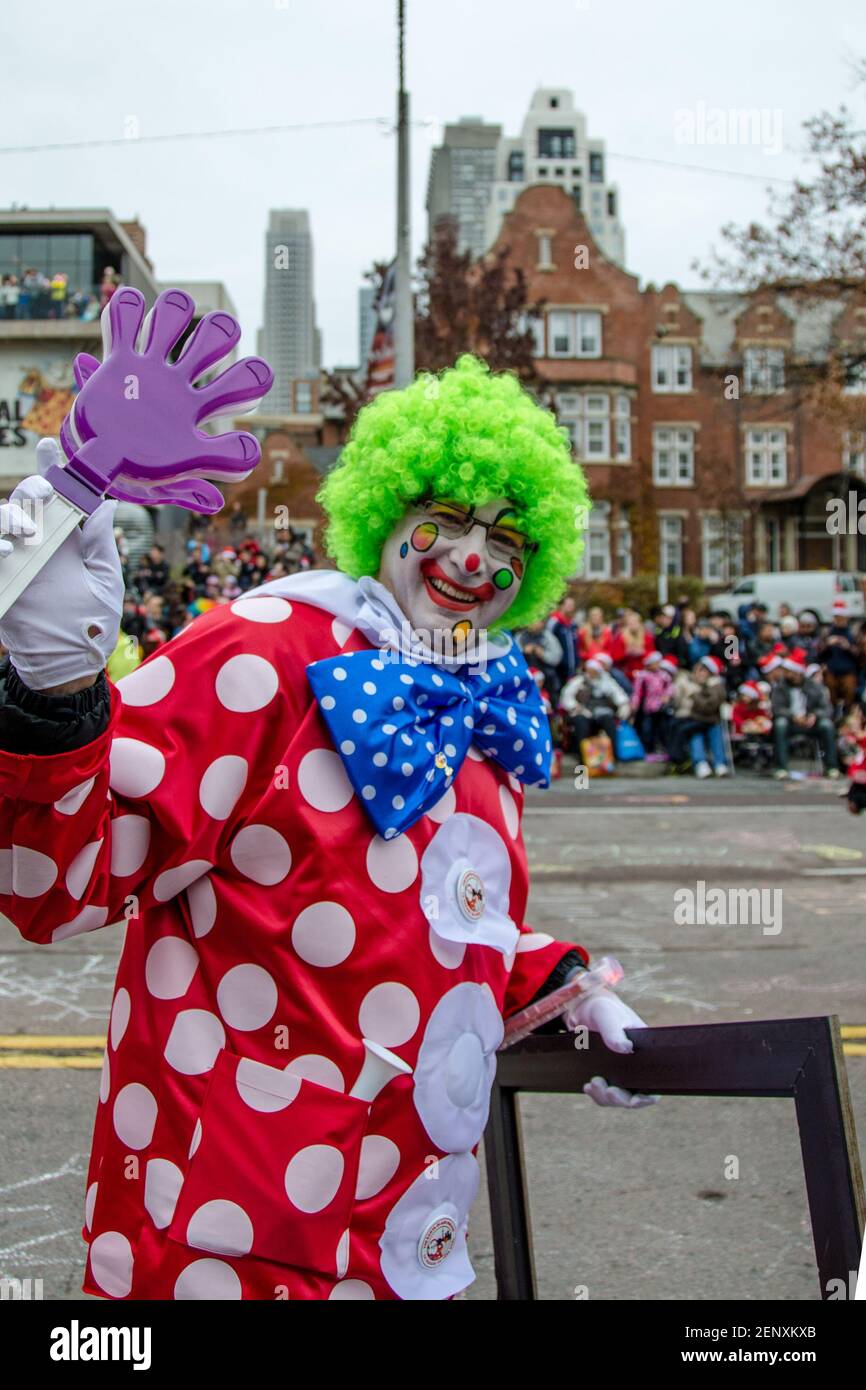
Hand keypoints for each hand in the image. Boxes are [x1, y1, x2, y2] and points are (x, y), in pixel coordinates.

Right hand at [0, 439, 122, 688]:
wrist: (69, 666)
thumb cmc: (94, 624)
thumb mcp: (105, 582)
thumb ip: (101, 544)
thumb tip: (105, 503)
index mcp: (70, 540)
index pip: (60, 498)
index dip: (53, 471)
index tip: (50, 448)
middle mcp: (42, 544)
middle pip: (26, 501)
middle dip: (31, 490)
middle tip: (42, 495)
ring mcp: (18, 560)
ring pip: (2, 520)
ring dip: (10, 516)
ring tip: (27, 529)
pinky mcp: (4, 577)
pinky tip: (9, 548)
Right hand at [59, 287, 272, 512]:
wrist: (97, 461)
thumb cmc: (139, 469)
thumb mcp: (167, 483)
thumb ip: (192, 490)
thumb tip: (216, 501)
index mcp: (196, 408)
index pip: (234, 389)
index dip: (248, 381)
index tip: (253, 381)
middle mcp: (177, 383)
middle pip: (208, 345)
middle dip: (218, 333)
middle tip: (221, 332)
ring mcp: (148, 369)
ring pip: (168, 326)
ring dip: (173, 312)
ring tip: (176, 310)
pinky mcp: (117, 362)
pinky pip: (121, 328)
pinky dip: (124, 312)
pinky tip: (132, 305)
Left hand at [567, 987, 660, 1108]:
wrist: (583, 1008)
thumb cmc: (602, 1008)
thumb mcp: (606, 1016)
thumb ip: (613, 1031)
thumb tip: (626, 1049)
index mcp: (645, 1052)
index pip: (654, 1084)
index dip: (647, 1097)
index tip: (634, 1099)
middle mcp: (636, 1065)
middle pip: (634, 1096)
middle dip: (620, 1098)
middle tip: (606, 1089)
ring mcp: (620, 1071)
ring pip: (618, 1097)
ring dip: (605, 1097)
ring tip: (591, 1084)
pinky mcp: (606, 1073)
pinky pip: (604, 1093)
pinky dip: (597, 1094)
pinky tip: (588, 1087)